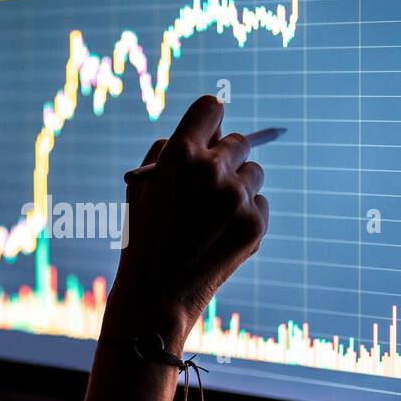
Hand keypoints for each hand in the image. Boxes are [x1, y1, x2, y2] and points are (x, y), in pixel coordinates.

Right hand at [105, 95, 267, 352]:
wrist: (157, 293)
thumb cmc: (143, 236)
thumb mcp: (140, 187)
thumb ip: (170, 152)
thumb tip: (209, 133)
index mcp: (180, 155)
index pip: (211, 108)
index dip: (208, 120)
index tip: (208, 132)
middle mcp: (213, 171)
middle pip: (238, 141)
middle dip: (225, 156)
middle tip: (212, 177)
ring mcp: (237, 199)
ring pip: (253, 172)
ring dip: (238, 185)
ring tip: (213, 212)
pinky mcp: (255, 224)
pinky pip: (260, 202)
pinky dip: (246, 213)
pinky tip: (221, 233)